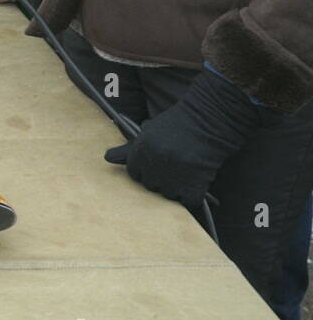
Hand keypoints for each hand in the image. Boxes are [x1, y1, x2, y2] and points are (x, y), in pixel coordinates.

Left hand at [104, 69, 275, 207]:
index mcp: (141, 150)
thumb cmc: (179, 124)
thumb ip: (129, 149)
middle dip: (160, 178)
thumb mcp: (150, 132)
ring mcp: (174, 176)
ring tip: (187, 169)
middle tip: (175, 164)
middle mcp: (154, 164)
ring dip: (177, 188)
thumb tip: (106, 158)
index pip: (133, 173)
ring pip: (168, 195)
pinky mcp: (194, 185)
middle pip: (150, 185)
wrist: (212, 118)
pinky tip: (198, 179)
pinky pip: (188, 201)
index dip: (145, 169)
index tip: (157, 162)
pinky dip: (194, 195)